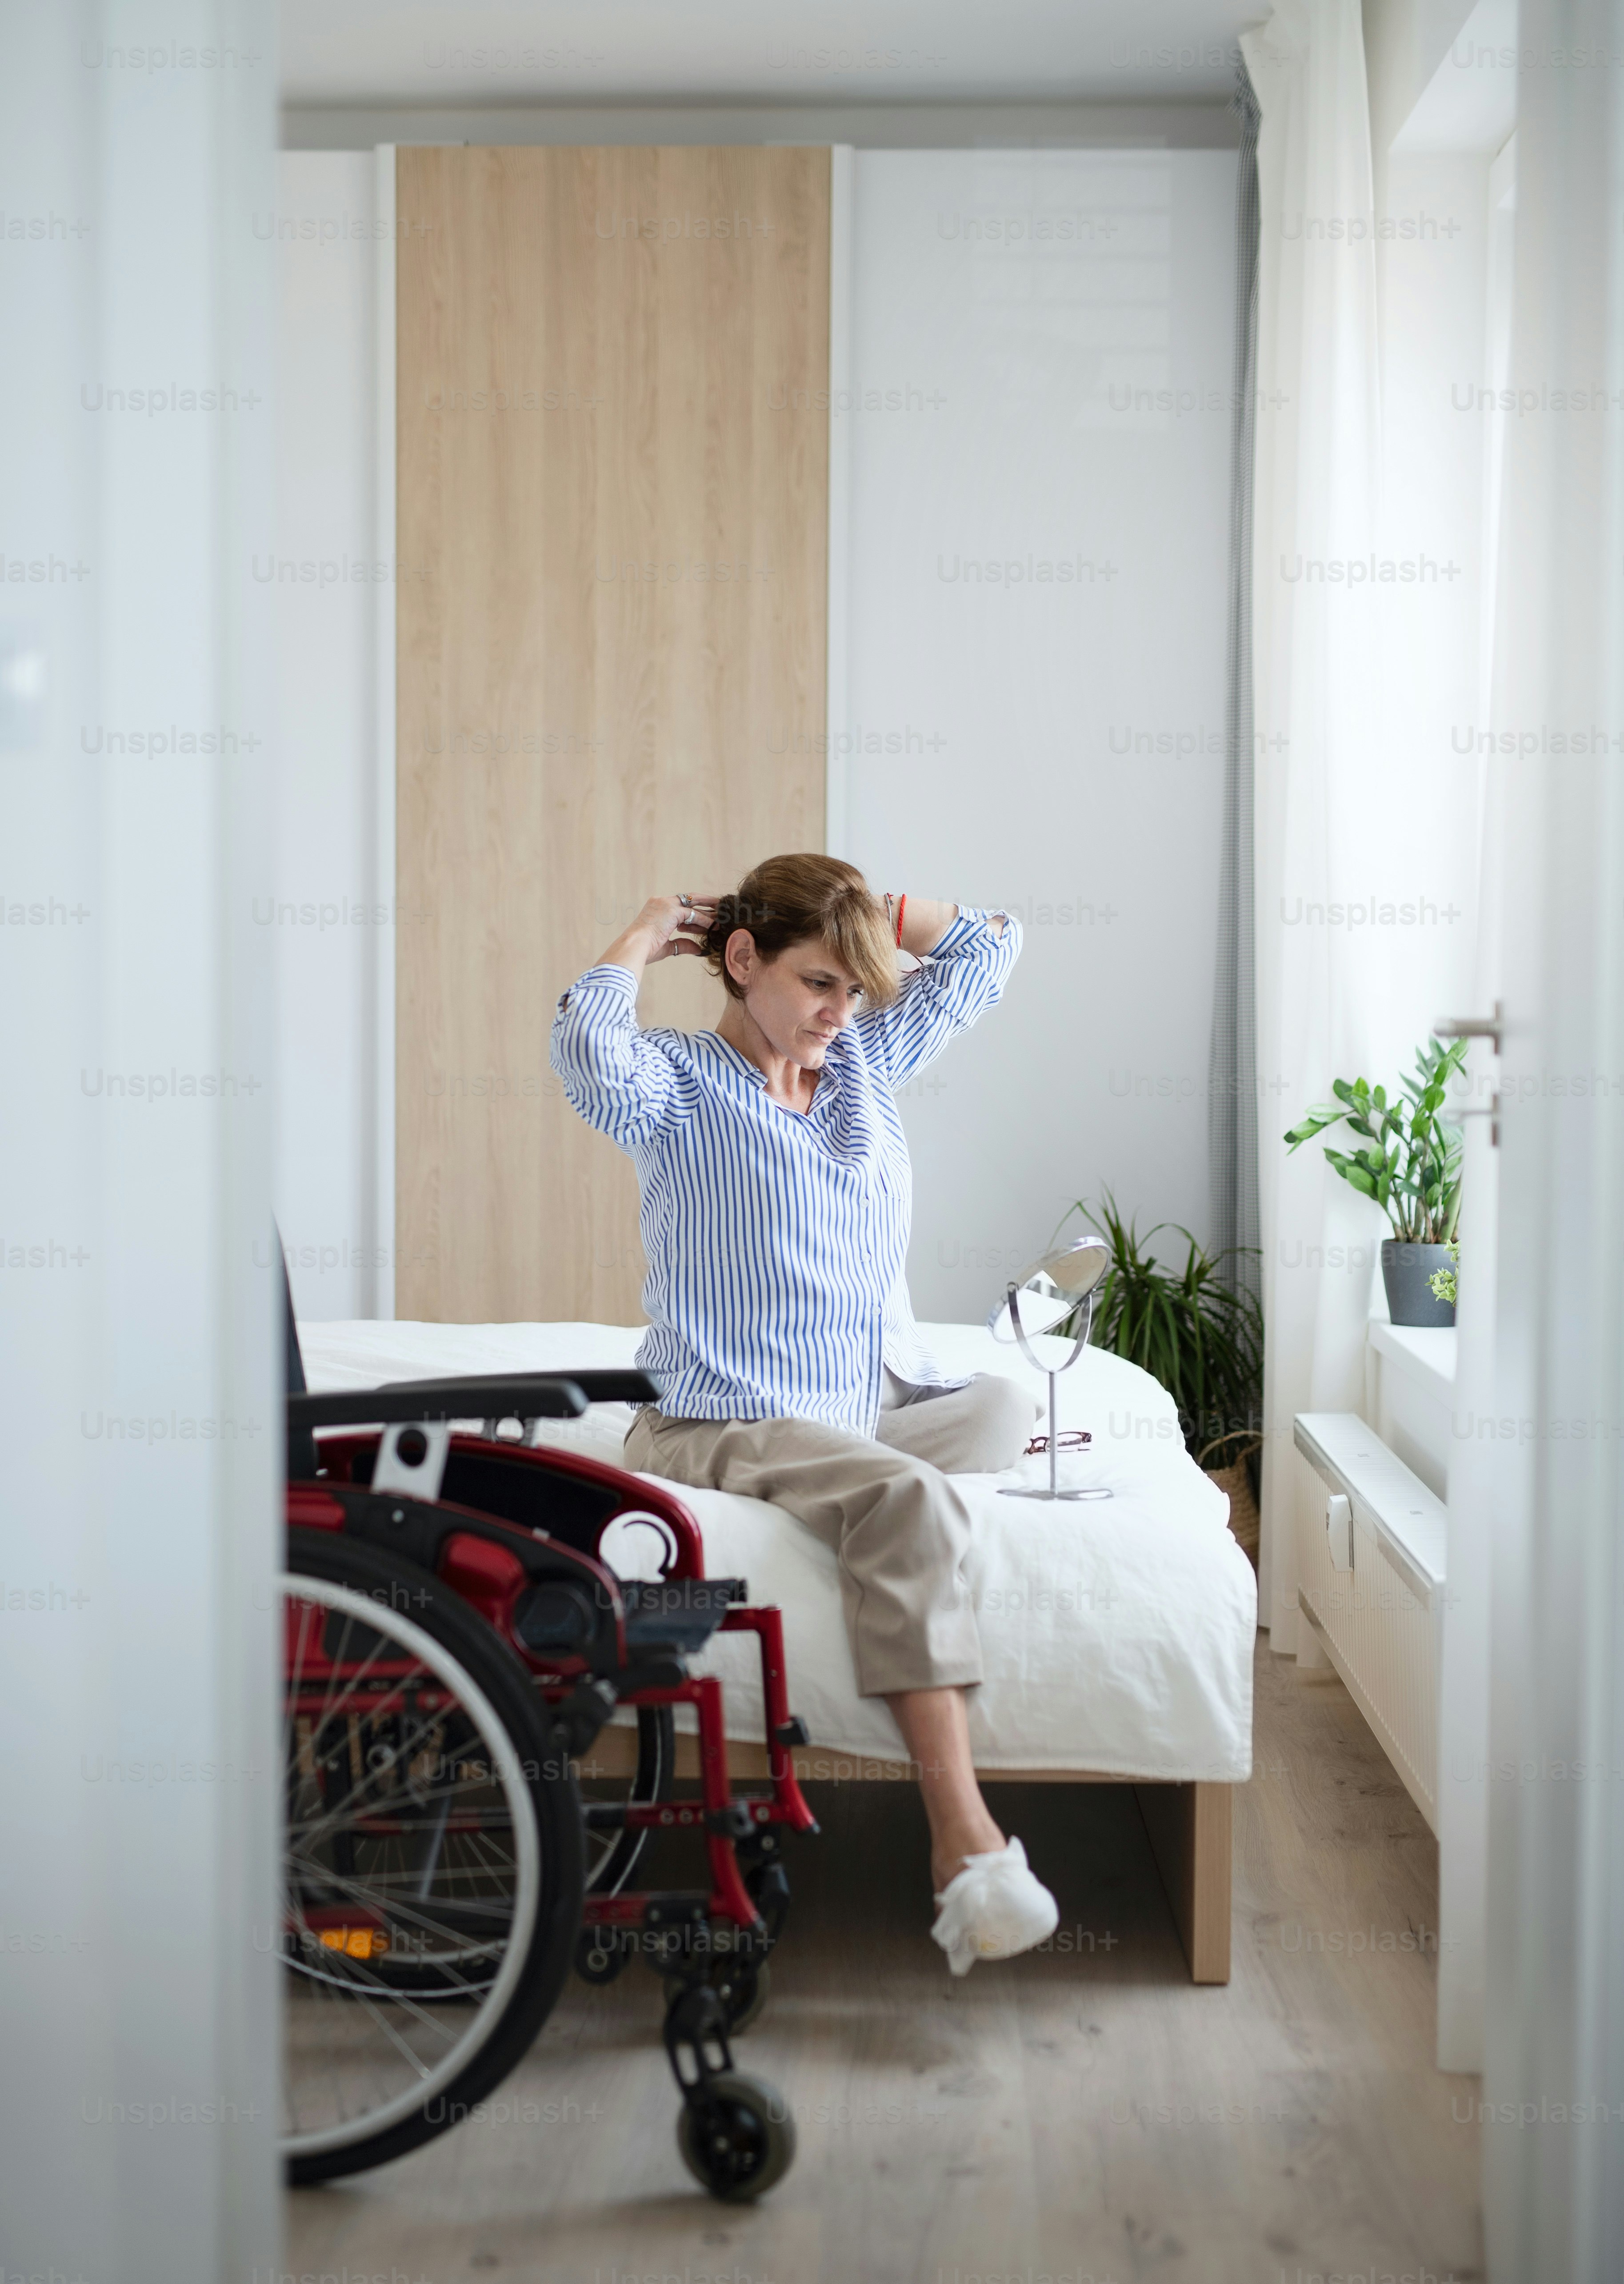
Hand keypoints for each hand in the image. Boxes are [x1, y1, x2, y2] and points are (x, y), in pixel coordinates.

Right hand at [596, 892, 724, 981]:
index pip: (679, 907)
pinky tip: (714, 926)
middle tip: (719, 906)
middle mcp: (661, 902)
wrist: (634, 947)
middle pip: (688, 899)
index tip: (706, 919)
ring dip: (708, 911)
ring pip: (693, 905)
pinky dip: (705, 921)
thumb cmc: (645, 949)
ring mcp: (666, 904)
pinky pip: (693, 915)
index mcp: (656, 908)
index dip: (694, 914)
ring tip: (722, 915)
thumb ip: (683, 944)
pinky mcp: (672, 910)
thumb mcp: (667, 946)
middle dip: (705, 903)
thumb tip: (699, 949)